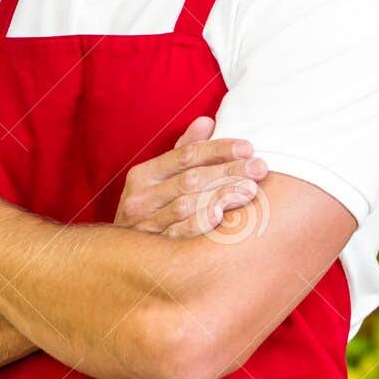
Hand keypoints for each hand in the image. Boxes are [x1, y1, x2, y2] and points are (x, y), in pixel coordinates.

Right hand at [114, 116, 266, 237]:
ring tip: (250, 189)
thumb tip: (207, 121)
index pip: (186, 155)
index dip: (219, 149)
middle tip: (258, 168)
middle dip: (228, 171)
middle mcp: (142, 198)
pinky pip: (180, 233)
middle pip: (191, 179)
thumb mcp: (160, 177)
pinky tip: (221, 215)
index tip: (248, 148)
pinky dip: (200, 223)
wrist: (120, 257)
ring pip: (188, 205)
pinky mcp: (154, 248)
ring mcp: (146, 224)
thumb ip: (184, 150)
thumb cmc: (151, 208)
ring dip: (221, 195)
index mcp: (144, 175)